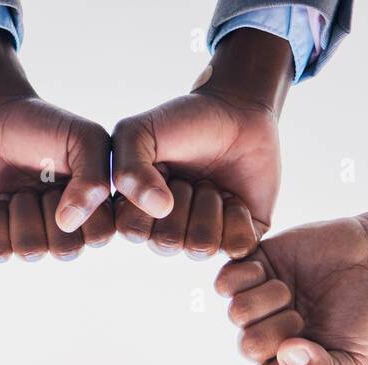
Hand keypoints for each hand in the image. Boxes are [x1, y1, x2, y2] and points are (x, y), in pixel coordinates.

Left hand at [0, 29, 112, 260]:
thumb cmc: (43, 126)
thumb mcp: (85, 139)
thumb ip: (95, 179)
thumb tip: (67, 223)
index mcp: (90, 213)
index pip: (99, 236)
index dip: (83, 207)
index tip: (70, 176)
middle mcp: (61, 233)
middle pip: (65, 251)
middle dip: (48, 209)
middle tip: (39, 182)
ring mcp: (26, 239)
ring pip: (31, 252)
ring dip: (20, 212)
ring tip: (15, 189)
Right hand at [110, 28, 292, 258]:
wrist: (236, 112)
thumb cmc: (183, 122)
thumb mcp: (138, 132)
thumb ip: (128, 169)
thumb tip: (159, 209)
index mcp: (137, 214)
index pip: (134, 231)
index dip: (149, 198)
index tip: (160, 169)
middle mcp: (166, 232)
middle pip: (168, 243)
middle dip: (183, 199)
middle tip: (190, 175)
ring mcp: (203, 238)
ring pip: (202, 247)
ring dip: (210, 205)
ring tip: (212, 183)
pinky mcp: (237, 239)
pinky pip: (237, 248)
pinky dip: (238, 217)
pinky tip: (235, 197)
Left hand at [216, 211, 367, 364]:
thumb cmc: (365, 317)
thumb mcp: (356, 363)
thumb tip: (285, 357)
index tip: (308, 350)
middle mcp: (266, 339)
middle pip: (248, 346)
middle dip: (279, 330)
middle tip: (301, 317)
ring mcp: (255, 305)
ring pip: (237, 313)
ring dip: (268, 301)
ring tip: (289, 292)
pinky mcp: (248, 271)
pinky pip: (224, 282)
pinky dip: (247, 275)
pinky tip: (268, 271)